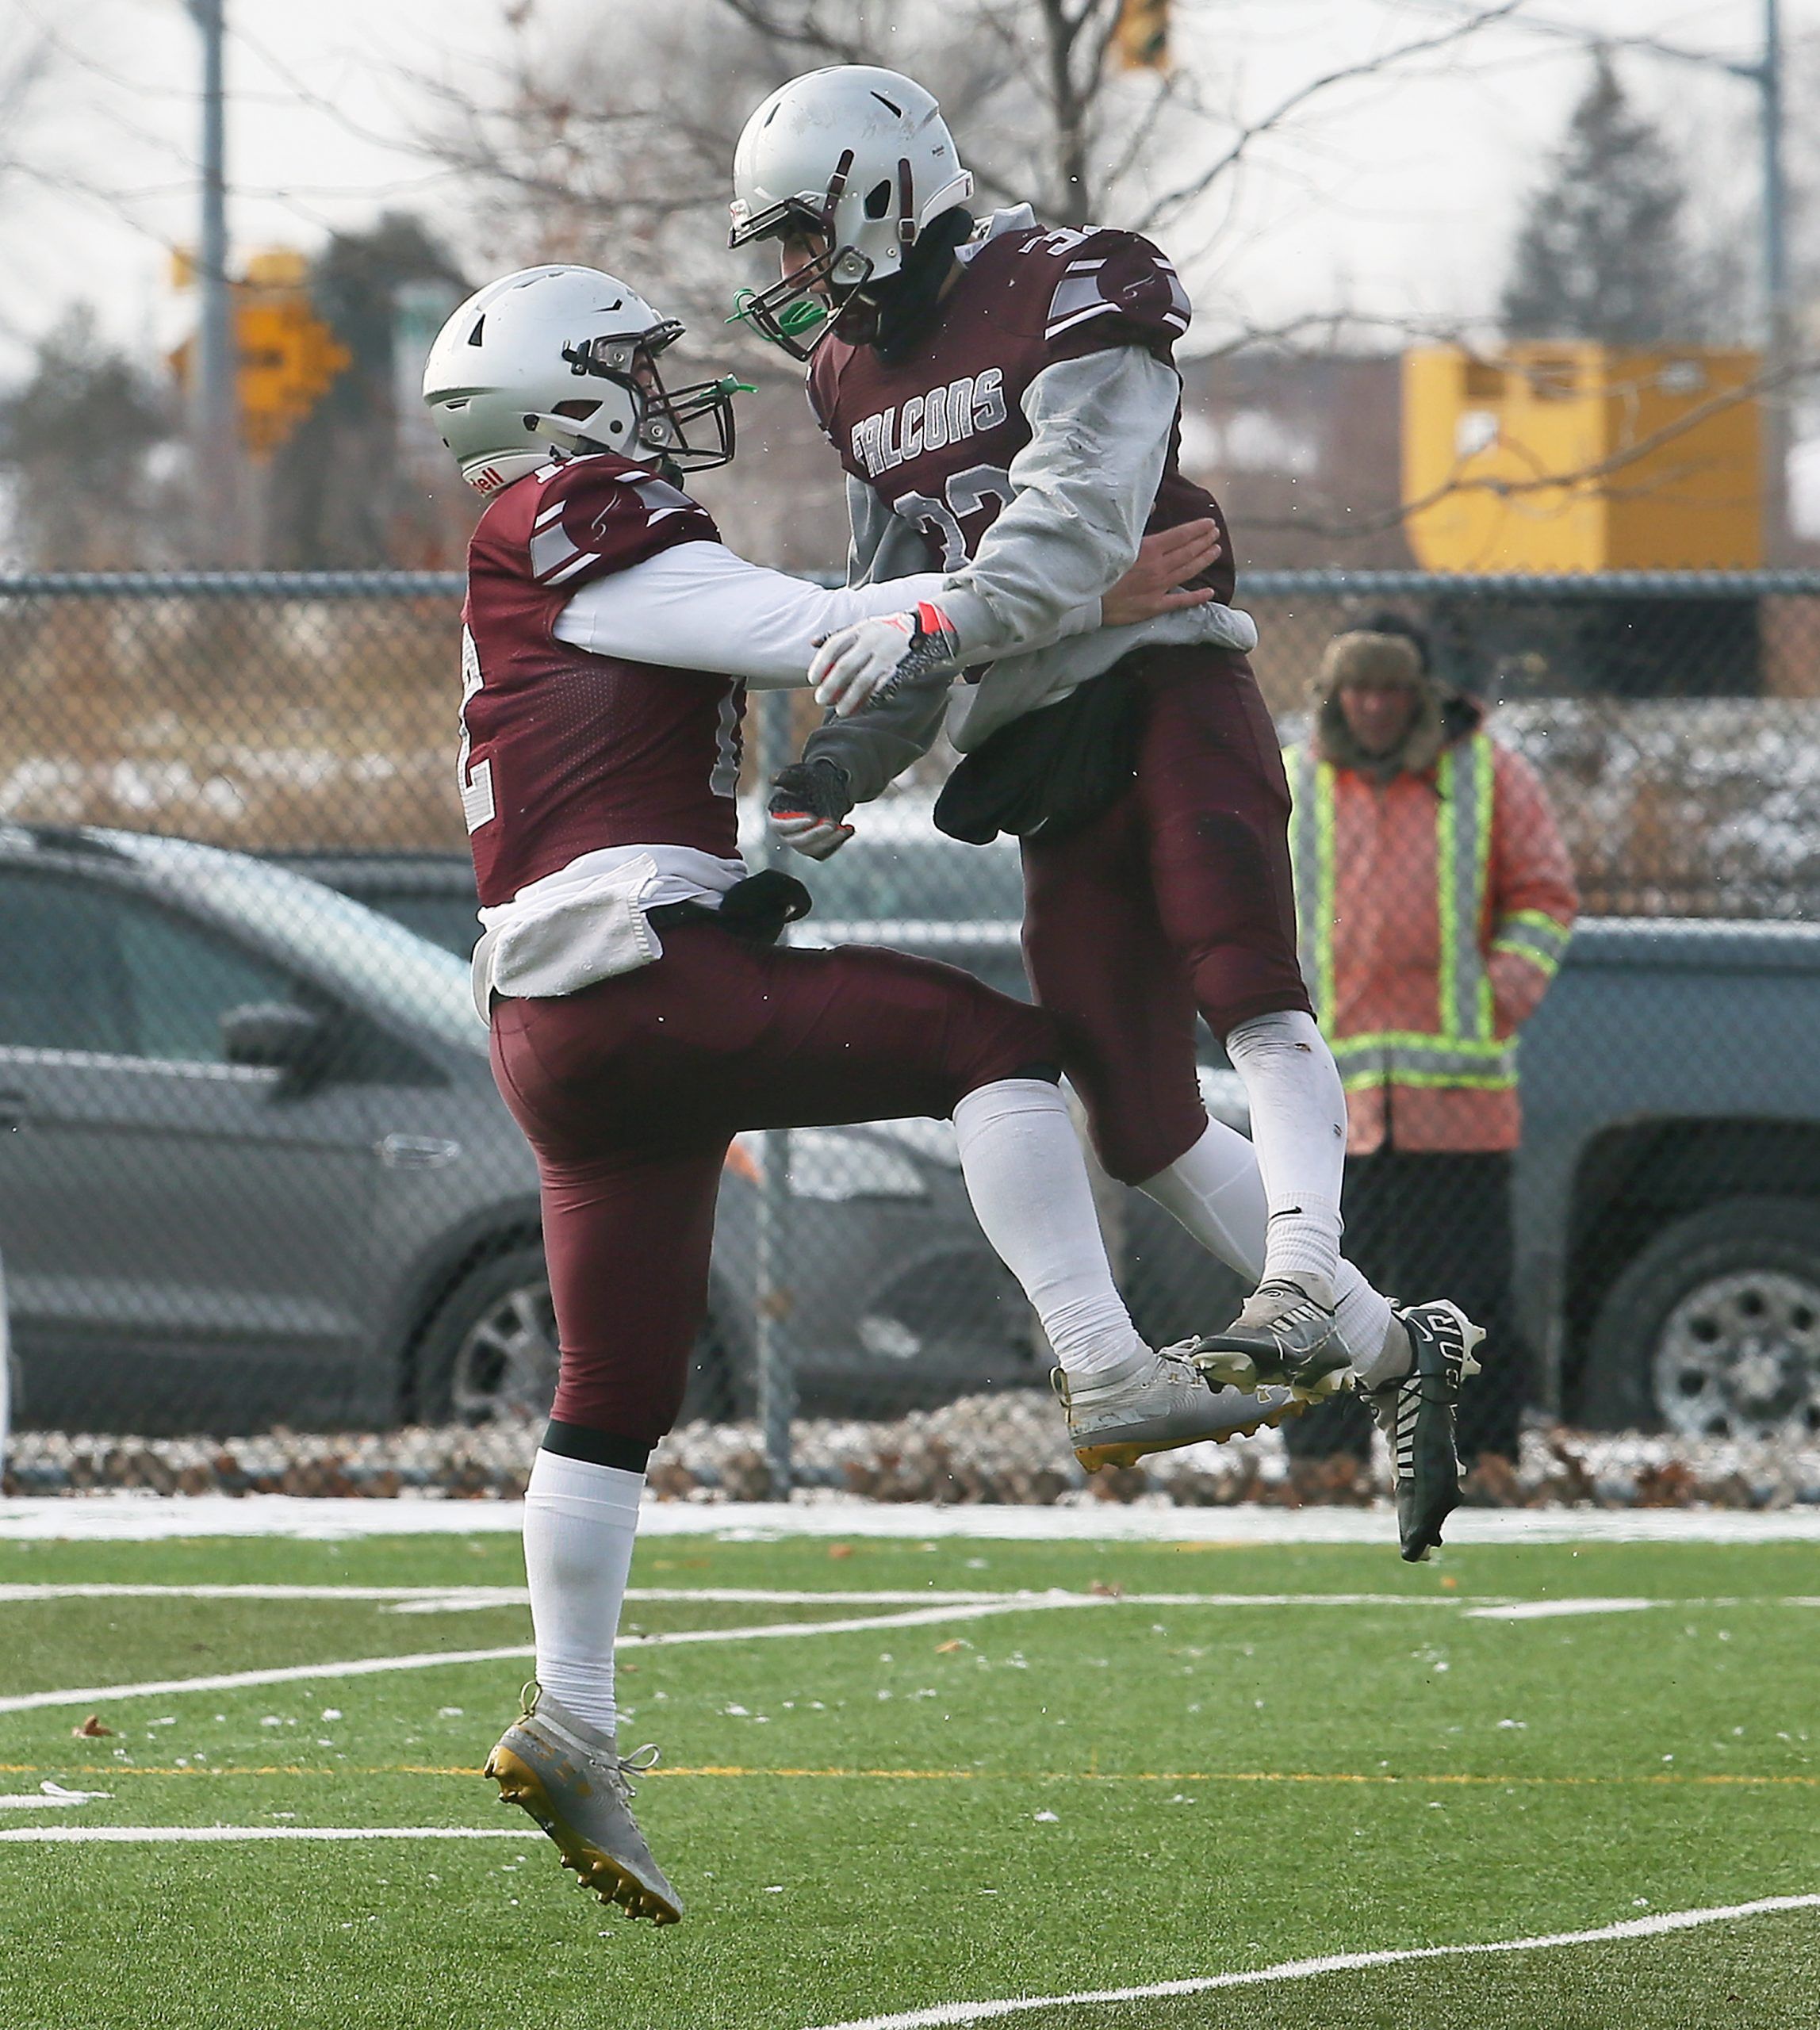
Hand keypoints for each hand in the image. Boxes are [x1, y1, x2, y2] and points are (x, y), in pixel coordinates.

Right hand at [768, 758, 855, 860]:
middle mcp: (787, 832)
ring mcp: (802, 842)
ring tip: (844, 828)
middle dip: (815, 834)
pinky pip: (826, 850)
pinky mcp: (817, 847)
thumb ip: (786, 776)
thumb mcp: (799, 774)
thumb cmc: (810, 779)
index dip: (794, 825)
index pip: (778, 826)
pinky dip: (838, 842)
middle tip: (831, 824)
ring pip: (813, 848)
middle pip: (797, 841)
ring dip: (829, 840)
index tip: (812, 818)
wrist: (828, 786)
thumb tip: (773, 779)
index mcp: (776, 816)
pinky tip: (848, 829)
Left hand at [807, 601, 960, 717]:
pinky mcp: (901, 667)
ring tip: (840, 711)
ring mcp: (887, 654)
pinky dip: (871, 699)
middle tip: (820, 700)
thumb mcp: (862, 627)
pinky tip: (863, 707)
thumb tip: (811, 643)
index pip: (834, 646)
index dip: (821, 664)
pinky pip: (882, 687)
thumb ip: (838, 636)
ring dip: (850, 698)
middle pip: (845, 666)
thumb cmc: (884, 631)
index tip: (812, 680)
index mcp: (860, 629)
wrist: (923, 627)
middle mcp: (872, 640)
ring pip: (863, 680)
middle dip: (831, 686)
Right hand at [1101, 518, 1222, 627]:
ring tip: (1216, 552)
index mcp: (1149, 549)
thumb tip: (1152, 506)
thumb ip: (1137, 522)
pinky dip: (1196, 597)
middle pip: (1188, 552)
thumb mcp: (1117, 538)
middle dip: (1204, 541)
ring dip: (1204, 561)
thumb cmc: (1098, 565)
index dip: (1198, 529)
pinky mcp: (1154, 606)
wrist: (1087, 598)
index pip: (1181, 536)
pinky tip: (1209, 593)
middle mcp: (1158, 567)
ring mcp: (1158, 588)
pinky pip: (1179, 601)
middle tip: (1216, 534)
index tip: (1210, 524)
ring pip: (1188, 572)